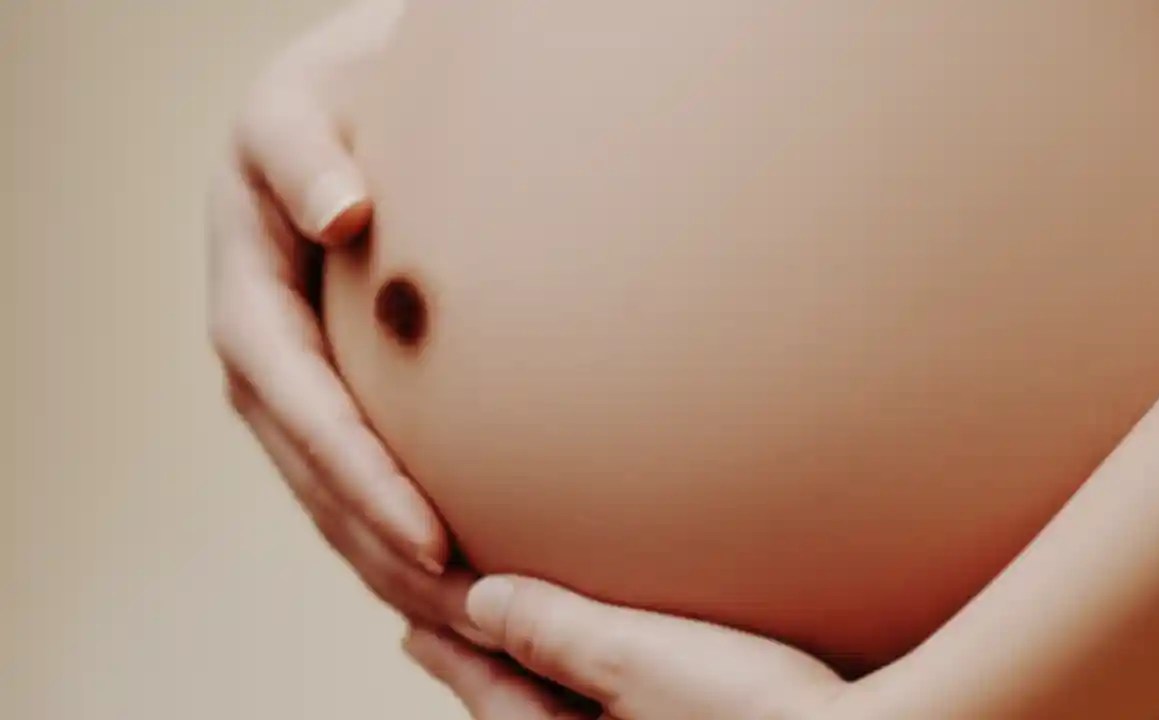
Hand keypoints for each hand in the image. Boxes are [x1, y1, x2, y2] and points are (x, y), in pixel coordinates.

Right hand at [207, 1, 463, 627]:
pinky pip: (367, 486)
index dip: (358, 478)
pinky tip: (469, 582)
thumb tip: (342, 214)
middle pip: (320, 484)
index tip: (430, 535)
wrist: (337, 114)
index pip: (301, 409)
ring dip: (402, 574)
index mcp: (250, 305)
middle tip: (475, 614)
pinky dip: (409, 544)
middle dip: (387, 556)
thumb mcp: (291, 109)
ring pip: (340, 506)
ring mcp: (300, 395)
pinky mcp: (341, 404)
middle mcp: (268, 366)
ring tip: (483, 626)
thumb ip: (301, 154)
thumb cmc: (321, 105)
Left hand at [404, 576, 889, 719]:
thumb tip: (477, 597)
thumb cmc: (754, 716)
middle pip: (521, 705)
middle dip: (483, 661)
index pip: (489, 691)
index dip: (447, 649)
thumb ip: (553, 632)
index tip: (411, 620)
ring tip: (518, 634)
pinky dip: (592, 676)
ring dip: (536, 666)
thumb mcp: (636, 662)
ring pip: (570, 707)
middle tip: (443, 627)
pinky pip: (617, 705)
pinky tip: (618, 657)